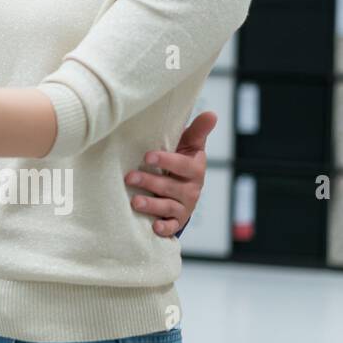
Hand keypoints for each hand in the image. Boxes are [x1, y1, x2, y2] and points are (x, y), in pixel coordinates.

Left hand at [125, 110, 213, 236]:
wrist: (182, 186)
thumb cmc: (181, 160)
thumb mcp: (190, 145)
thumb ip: (198, 131)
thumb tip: (212, 113)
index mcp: (194, 169)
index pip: (183, 165)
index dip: (166, 160)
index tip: (147, 156)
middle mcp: (191, 189)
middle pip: (171, 187)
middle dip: (150, 182)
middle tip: (130, 177)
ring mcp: (184, 206)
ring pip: (169, 207)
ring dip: (152, 205)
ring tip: (134, 202)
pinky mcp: (177, 220)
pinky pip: (172, 227)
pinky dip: (164, 228)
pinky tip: (154, 227)